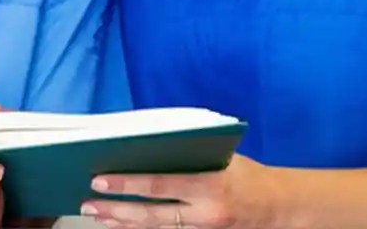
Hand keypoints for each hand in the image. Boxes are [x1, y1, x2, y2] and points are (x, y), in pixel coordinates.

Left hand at [81, 155, 273, 228]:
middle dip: (116, 209)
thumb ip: (189, 154)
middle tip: (87, 203)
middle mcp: (205, 214)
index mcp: (211, 186)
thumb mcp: (223, 156)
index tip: (99, 180)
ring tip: (96, 215)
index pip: (160, 185)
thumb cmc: (247, 173)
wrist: (279, 207)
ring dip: (122, 223)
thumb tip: (145, 146)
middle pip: (151, 215)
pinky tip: (119, 226)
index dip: (127, 184)